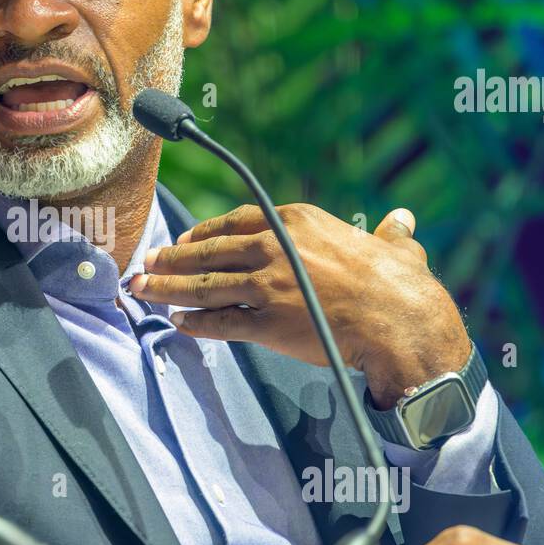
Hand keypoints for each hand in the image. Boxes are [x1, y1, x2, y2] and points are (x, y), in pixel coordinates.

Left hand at [128, 203, 470, 406]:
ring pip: (203, 285)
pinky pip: (220, 322)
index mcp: (294, 222)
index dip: (203, 231)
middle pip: (208, 251)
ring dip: (167, 287)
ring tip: (142, 290)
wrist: (399, 322)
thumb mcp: (391, 246)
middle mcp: (273, 248)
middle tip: (147, 261)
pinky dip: (195, 322)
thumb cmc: (400, 284)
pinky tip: (179, 323)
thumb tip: (401, 222)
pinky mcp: (265, 322)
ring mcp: (266, 285)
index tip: (184, 238)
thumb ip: (387, 233)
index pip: (234, 222)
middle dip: (172, 257)